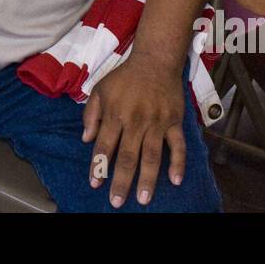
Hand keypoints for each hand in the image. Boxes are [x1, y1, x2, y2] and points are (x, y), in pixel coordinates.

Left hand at [82, 54, 186, 207]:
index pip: (104, 145)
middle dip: (121, 181)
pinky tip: (176, 180)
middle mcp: (135, 121)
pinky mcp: (174, 121)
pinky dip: (178, 163)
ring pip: (152, 155)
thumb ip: (91, 114)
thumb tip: (86, 140)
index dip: (98, 165)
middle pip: (127, 156)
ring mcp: (156, 122)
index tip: (94, 184)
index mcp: (115, 114)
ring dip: (148, 179)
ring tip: (144, 199)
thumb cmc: (124, 77)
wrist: (155, 61)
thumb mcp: (100, 89)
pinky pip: (178, 145)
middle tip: (117, 202)